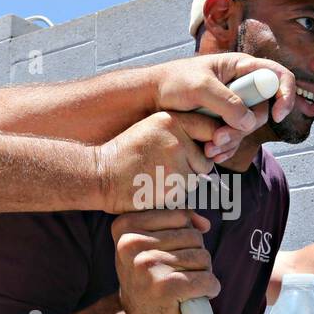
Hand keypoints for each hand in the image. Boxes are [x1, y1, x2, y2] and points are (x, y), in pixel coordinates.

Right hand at [95, 111, 217, 212]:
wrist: (100, 175)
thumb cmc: (125, 156)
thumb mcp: (151, 131)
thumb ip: (180, 133)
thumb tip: (213, 143)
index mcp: (171, 119)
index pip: (209, 128)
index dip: (208, 143)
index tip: (198, 152)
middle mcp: (177, 137)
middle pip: (205, 157)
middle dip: (193, 166)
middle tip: (166, 168)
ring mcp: (176, 161)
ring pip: (197, 176)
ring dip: (183, 181)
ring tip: (157, 176)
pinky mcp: (173, 182)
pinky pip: (186, 192)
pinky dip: (174, 194)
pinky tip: (154, 187)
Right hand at [112, 209, 220, 313]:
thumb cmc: (147, 275)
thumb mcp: (148, 241)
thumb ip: (175, 223)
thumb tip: (204, 224)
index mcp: (126, 226)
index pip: (180, 216)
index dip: (185, 235)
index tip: (173, 253)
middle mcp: (133, 244)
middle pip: (193, 236)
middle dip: (195, 254)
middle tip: (180, 272)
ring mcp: (148, 265)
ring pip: (203, 256)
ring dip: (202, 272)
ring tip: (185, 283)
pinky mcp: (165, 287)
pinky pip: (207, 279)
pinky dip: (210, 288)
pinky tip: (197, 294)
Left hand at [149, 53, 294, 161]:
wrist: (151, 98)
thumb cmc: (173, 83)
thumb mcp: (200, 87)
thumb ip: (227, 102)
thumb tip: (250, 122)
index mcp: (242, 67)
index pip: (279, 76)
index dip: (285, 95)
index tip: (277, 115)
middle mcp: (242, 86)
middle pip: (263, 110)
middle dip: (245, 128)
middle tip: (220, 137)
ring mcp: (234, 106)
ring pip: (248, 129)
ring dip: (232, 142)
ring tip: (208, 147)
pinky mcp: (225, 122)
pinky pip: (236, 139)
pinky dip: (225, 149)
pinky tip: (210, 153)